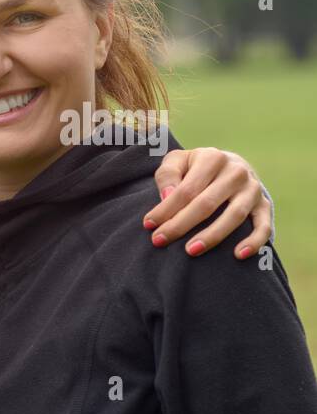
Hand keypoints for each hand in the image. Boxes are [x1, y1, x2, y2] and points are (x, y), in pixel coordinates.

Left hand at [145, 148, 271, 258]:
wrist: (229, 165)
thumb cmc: (194, 168)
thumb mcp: (177, 162)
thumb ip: (168, 175)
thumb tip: (167, 196)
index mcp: (212, 158)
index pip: (186, 189)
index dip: (165, 209)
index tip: (148, 225)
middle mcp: (236, 172)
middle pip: (206, 203)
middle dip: (180, 225)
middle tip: (159, 241)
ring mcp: (253, 189)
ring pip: (234, 216)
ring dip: (212, 236)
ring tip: (191, 251)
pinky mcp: (264, 205)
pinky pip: (263, 226)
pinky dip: (254, 241)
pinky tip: (239, 255)